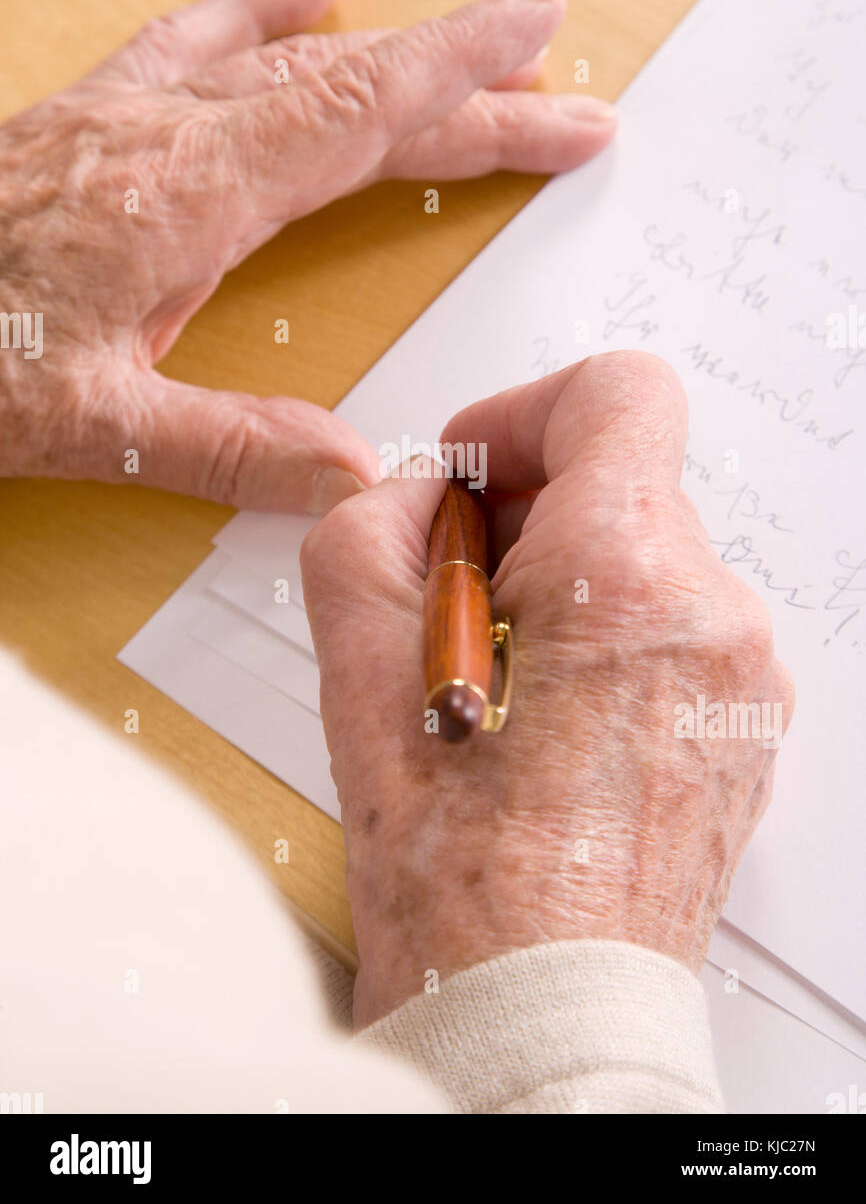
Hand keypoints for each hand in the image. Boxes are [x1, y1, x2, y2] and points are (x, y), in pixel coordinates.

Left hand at [0, 0, 615, 508]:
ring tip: (481, 46)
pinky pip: (196, 40)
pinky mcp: (93, 115)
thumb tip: (351, 472)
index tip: (543, 52)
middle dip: (472, 87)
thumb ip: (229, 447)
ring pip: (291, 62)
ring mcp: (128, 113)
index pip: (357, 119)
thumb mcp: (92, 426)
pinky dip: (265, 10)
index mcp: (185, 197)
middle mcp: (167, 134)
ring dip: (395, 54)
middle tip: (567, 95)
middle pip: (352, 91)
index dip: (463, 83)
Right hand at [300, 354, 794, 1025]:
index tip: (474, 473)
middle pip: (620, 486)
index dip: (525, 413)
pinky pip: (672, 637)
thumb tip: (418, 500)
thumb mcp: (358, 666)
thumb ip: (369, 529)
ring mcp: (742, 679)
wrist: (543, 1009)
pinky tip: (544, 725)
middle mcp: (711, 615)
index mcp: (626, 574)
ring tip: (493, 685)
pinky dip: (605, 648)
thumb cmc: (465, 879)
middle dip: (523, 522)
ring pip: (643, 566)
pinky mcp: (743, 728)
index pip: (616, 395)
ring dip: (560, 592)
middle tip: (451, 602)